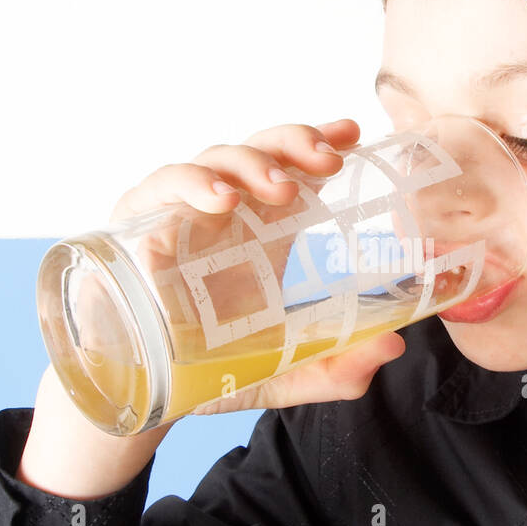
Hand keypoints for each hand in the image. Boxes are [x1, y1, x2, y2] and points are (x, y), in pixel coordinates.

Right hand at [108, 118, 405, 415]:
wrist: (135, 392)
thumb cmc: (202, 367)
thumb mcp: (278, 374)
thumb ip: (333, 368)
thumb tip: (391, 346)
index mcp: (260, 230)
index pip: (294, 168)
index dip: (319, 142)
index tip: (353, 133)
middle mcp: (222, 211)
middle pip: (261, 151)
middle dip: (296, 143)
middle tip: (330, 159)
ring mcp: (179, 211)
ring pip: (217, 159)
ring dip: (253, 164)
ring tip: (283, 189)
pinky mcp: (136, 222)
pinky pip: (164, 187)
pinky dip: (192, 184)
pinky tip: (221, 200)